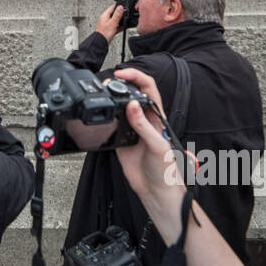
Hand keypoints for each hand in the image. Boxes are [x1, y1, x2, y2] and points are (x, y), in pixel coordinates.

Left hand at [93, 3, 124, 40]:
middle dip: (120, 15)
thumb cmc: (104, 33)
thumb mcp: (112, 23)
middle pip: (114, 14)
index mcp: (104, 15)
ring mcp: (106, 25)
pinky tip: (122, 28)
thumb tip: (120, 7)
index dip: (118, 7)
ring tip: (125, 22)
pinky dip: (118, 27)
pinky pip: (115, 27)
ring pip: (115, 21)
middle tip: (125, 15)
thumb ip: (117, 15)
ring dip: (120, 21)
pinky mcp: (108, 30)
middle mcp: (105, 19)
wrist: (100, 42)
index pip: (112, 7)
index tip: (124, 7)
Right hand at [110, 68, 187, 242]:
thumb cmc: (165, 170)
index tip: (121, 74)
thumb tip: (130, 105)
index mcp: (156, 116)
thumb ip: (143, 125)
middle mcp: (143, 120)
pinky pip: (110, 124)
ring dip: (111, 97)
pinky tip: (100, 114)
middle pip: (131, 93)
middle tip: (108, 82)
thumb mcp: (157, 145)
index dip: (135, 76)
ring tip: (101, 93)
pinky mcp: (120, 139)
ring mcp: (131, 129)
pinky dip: (104, 116)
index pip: (147, 87)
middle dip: (120, 82)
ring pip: (119, 106)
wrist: (155, 191)